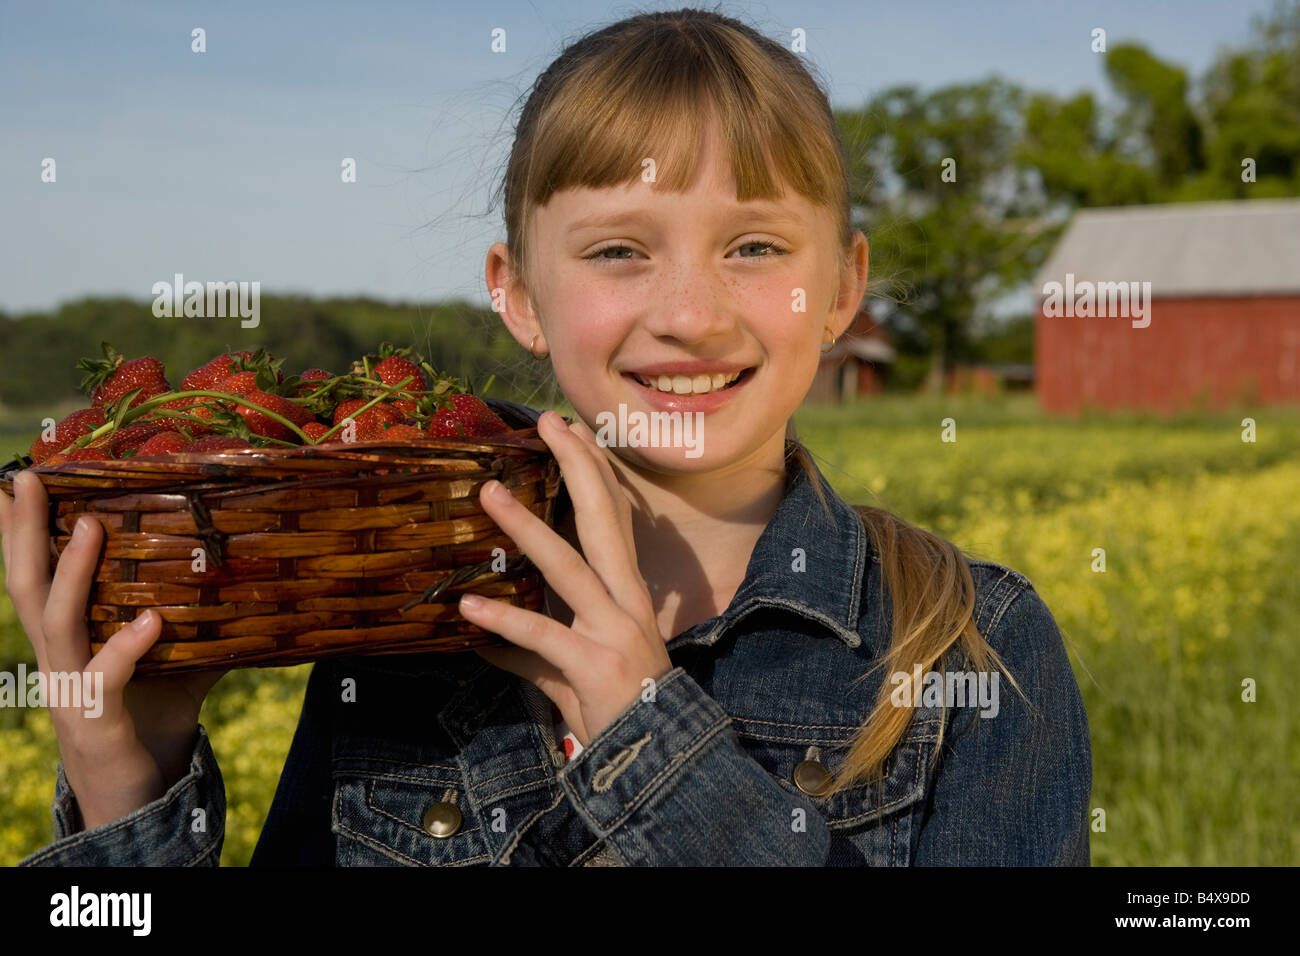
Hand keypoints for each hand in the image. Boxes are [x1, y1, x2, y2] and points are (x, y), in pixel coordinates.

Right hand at [0, 471, 226, 830]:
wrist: (135, 793)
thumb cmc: (147, 717)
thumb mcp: (173, 661)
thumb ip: (195, 622)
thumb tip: (243, 580)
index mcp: (65, 639)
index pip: (33, 575)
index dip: (18, 531)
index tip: (19, 479)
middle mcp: (56, 658)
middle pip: (25, 586)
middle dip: (19, 532)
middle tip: (27, 479)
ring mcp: (69, 690)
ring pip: (56, 624)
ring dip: (72, 572)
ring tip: (90, 525)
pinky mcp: (96, 722)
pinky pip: (106, 679)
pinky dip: (126, 648)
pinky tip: (151, 622)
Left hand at [462, 410, 672, 747]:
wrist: (654, 760)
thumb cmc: (617, 711)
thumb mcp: (568, 671)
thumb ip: (529, 651)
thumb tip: (482, 640)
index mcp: (625, 595)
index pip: (612, 520)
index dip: (594, 473)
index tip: (574, 430)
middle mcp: (625, 602)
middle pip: (603, 522)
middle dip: (578, 468)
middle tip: (551, 423)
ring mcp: (613, 632)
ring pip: (568, 568)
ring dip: (527, 529)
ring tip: (488, 495)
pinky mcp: (595, 666)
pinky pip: (543, 637)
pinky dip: (505, 621)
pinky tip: (469, 608)